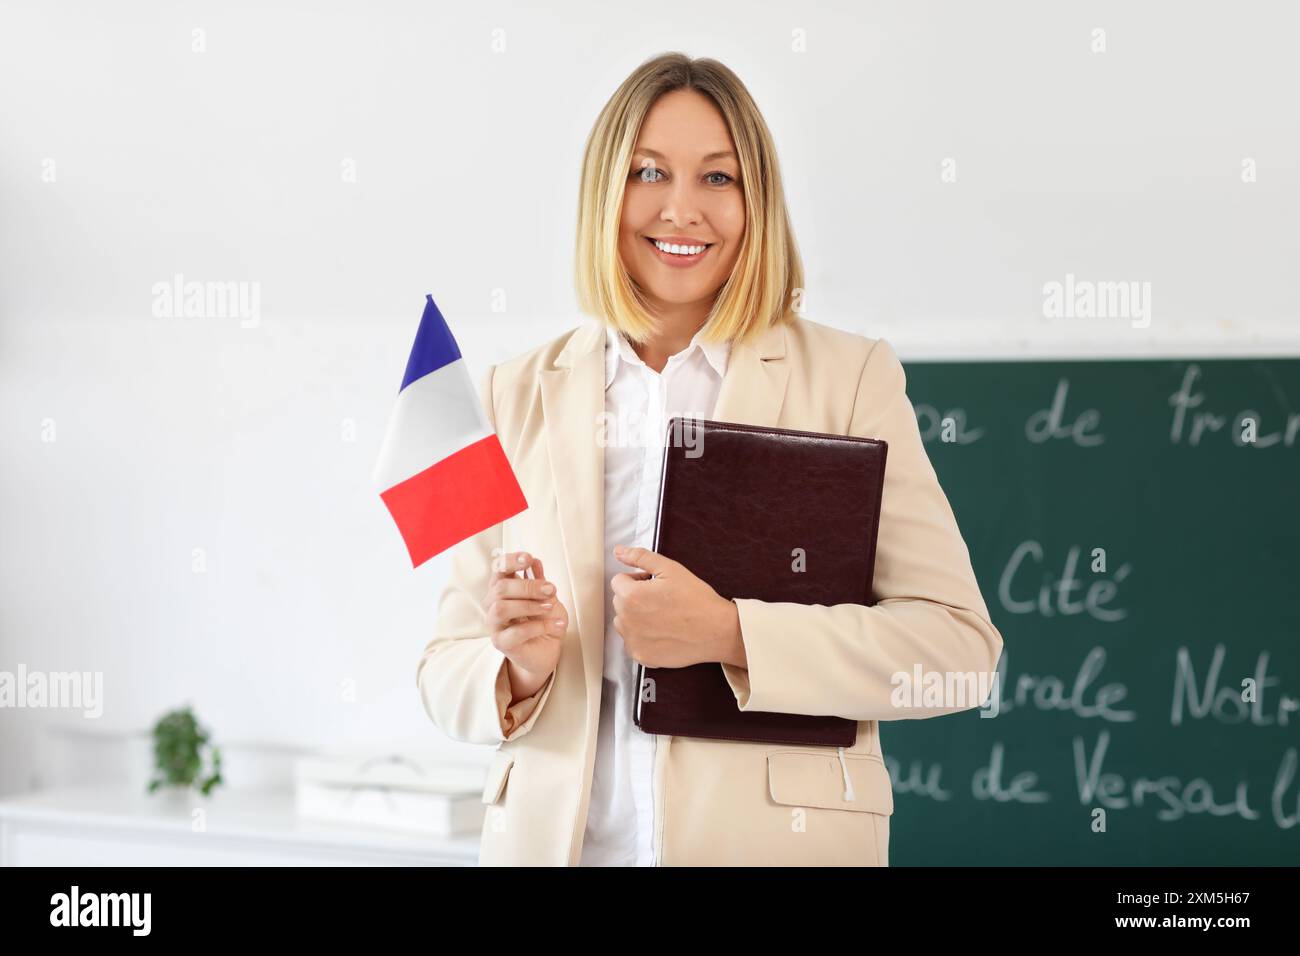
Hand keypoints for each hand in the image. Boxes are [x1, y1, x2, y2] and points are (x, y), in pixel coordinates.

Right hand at [483, 550, 567, 701]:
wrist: (548, 650)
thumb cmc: (544, 620)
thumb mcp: (547, 597)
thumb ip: (539, 580)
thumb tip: (534, 561)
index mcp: (502, 589)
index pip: (497, 569)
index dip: (510, 561)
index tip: (529, 558)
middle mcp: (492, 604)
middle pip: (500, 588)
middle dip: (528, 586)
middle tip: (551, 589)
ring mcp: (495, 625)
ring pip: (501, 609)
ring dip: (529, 605)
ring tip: (550, 607)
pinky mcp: (501, 643)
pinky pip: (516, 632)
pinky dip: (540, 626)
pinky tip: (557, 624)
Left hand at [610, 545, 744, 668]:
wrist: (716, 631)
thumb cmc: (697, 600)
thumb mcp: (670, 569)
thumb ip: (641, 557)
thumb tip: (619, 552)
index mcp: (631, 596)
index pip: (618, 581)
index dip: (636, 579)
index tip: (652, 584)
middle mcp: (627, 620)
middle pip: (620, 601)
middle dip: (635, 597)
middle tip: (660, 599)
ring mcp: (633, 640)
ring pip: (624, 622)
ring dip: (635, 617)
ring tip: (661, 616)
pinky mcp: (641, 655)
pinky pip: (632, 642)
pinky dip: (642, 637)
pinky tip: (661, 632)